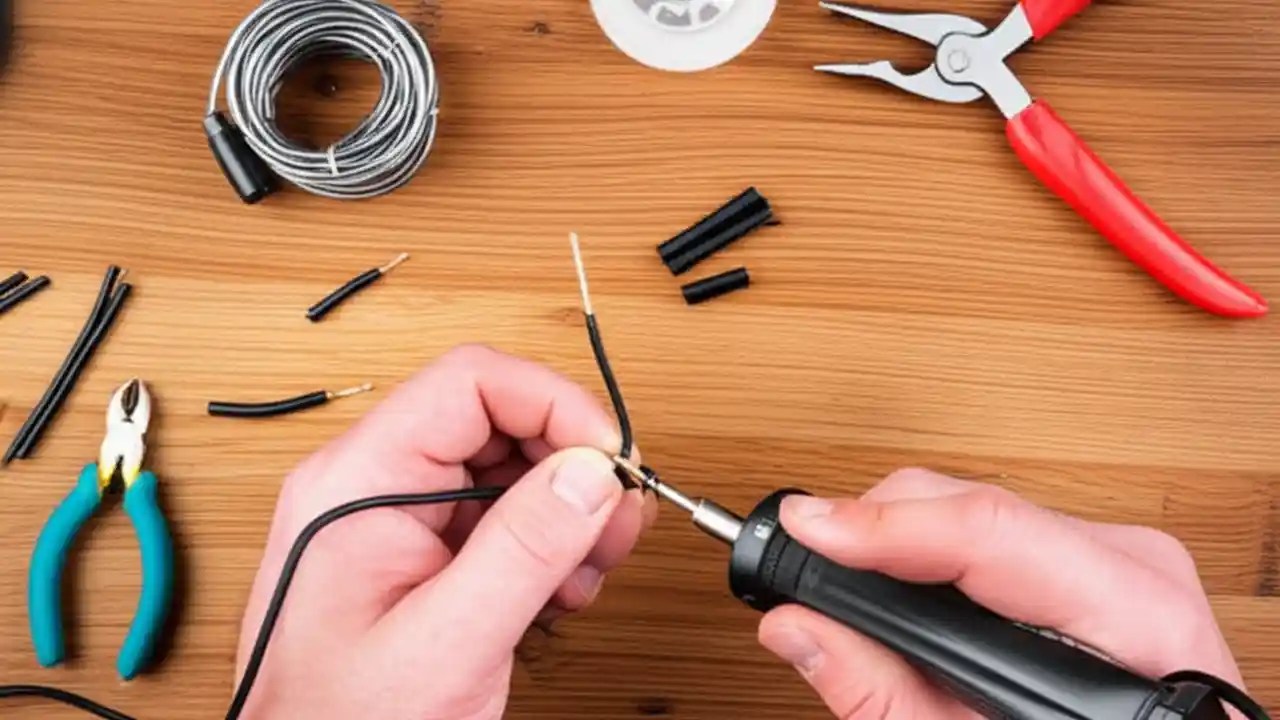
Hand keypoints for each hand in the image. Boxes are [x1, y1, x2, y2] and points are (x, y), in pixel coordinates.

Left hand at [235, 345, 655, 719]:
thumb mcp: (446, 641)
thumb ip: (523, 550)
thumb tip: (588, 470)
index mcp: (356, 482)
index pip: (468, 383)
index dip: (552, 403)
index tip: (609, 454)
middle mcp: (374, 486)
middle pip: (496, 420)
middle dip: (570, 462)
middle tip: (617, 515)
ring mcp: (399, 520)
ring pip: (508, 469)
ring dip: (567, 509)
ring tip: (594, 562)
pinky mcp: (424, 554)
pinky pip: (501, 518)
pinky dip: (548, 545)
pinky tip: (561, 590)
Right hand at [757, 468, 1241, 718]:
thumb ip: (888, 697)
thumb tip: (800, 629)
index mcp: (1134, 614)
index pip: (986, 530)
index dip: (883, 526)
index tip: (811, 529)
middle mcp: (1129, 562)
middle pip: (970, 503)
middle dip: (874, 530)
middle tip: (807, 571)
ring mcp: (1114, 552)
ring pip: (971, 502)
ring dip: (898, 541)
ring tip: (852, 592)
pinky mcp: (1091, 555)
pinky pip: (989, 524)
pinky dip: (931, 551)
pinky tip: (903, 589)